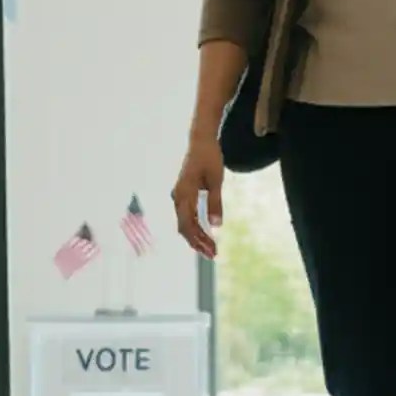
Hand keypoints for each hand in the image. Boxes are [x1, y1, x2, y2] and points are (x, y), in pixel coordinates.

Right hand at [171, 132, 223, 259]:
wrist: (201, 141)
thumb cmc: (210, 158)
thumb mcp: (216, 181)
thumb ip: (215, 203)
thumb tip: (216, 225)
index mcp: (184, 193)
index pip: (188, 224)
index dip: (198, 240)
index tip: (211, 250)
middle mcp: (178, 196)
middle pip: (184, 227)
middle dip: (198, 243)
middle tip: (213, 255)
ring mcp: (179, 195)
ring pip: (184, 223)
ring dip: (196, 237)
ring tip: (210, 249)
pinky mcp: (183, 194)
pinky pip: (186, 215)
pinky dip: (194, 227)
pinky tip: (204, 235)